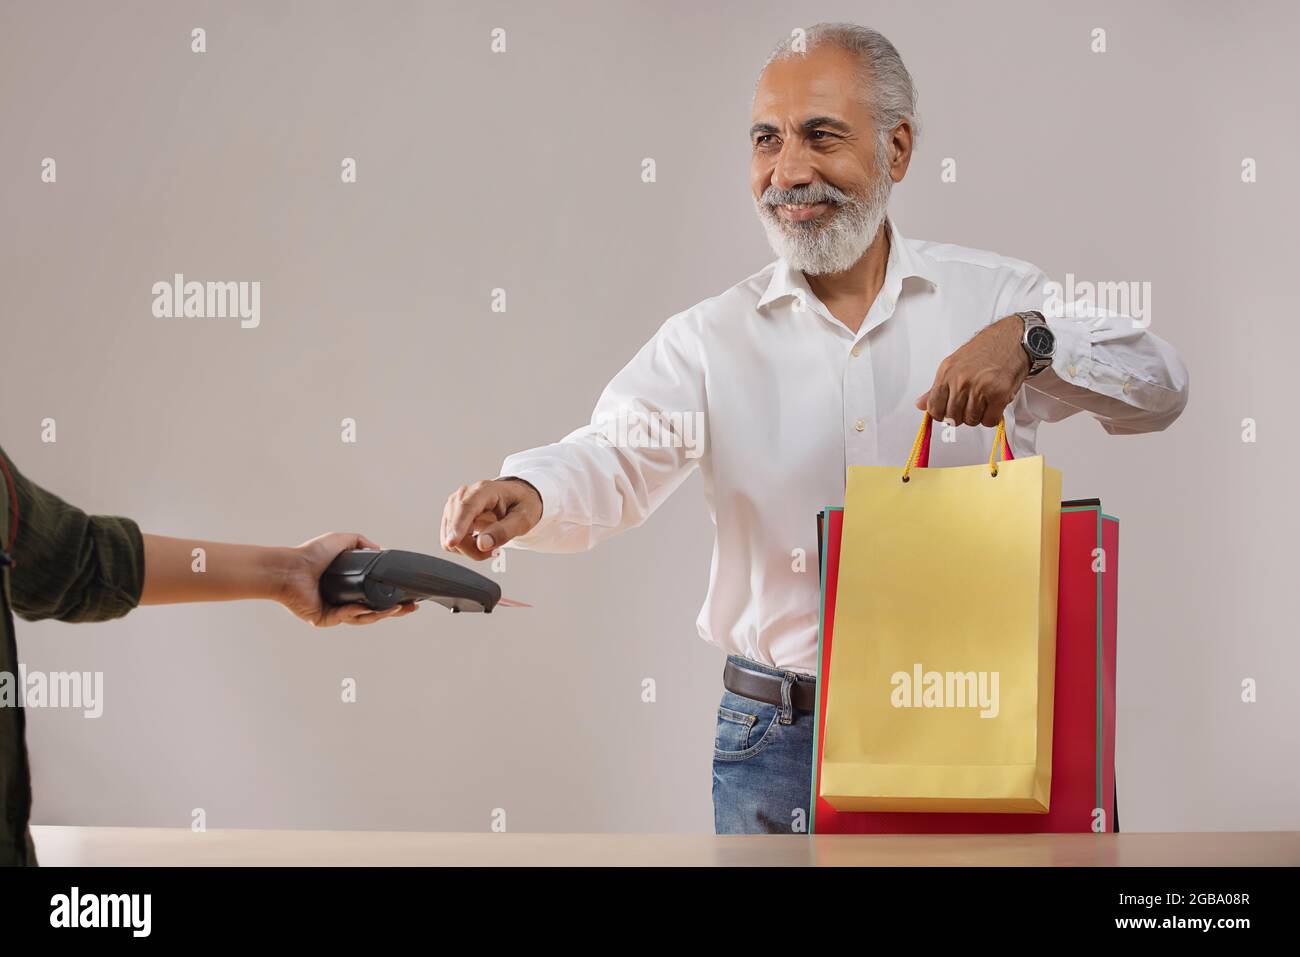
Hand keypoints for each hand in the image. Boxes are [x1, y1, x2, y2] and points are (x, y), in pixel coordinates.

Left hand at [278, 532, 418, 626]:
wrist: (289, 568)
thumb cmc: (309, 554)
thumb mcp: (340, 540)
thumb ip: (360, 542)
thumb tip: (380, 550)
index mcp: (348, 585)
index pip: (375, 594)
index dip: (392, 596)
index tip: (409, 596)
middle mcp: (343, 599)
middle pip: (374, 609)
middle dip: (394, 610)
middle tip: (411, 607)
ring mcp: (334, 611)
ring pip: (364, 617)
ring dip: (381, 614)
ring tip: (396, 608)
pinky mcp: (325, 619)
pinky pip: (346, 618)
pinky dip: (358, 612)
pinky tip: (365, 607)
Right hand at [442, 478, 542, 559]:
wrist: (517, 498)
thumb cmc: (521, 504)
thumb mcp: (523, 519)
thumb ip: (504, 532)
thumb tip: (482, 544)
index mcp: (484, 490)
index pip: (466, 507)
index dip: (458, 526)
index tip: (452, 542)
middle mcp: (464, 495)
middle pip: (455, 528)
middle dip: (473, 548)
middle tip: (495, 549)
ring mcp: (455, 506)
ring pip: (450, 538)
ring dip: (470, 549)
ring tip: (489, 541)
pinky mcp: (451, 517)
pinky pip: (451, 542)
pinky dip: (465, 547)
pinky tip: (479, 539)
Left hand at [915, 315, 1029, 427]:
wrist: (1011, 339)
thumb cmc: (986, 349)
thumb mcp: (954, 364)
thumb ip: (937, 387)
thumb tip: (920, 404)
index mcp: (947, 373)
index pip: (934, 408)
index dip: (941, 414)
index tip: (947, 412)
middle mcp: (961, 381)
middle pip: (952, 417)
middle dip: (961, 416)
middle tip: (969, 405)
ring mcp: (979, 388)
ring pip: (971, 420)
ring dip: (978, 416)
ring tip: (983, 401)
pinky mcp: (999, 395)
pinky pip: (989, 421)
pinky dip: (992, 417)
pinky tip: (993, 405)